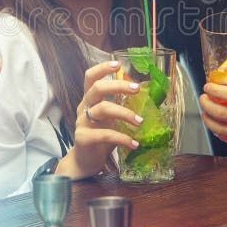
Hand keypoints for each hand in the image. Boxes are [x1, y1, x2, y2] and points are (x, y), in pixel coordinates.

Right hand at [57, 61, 142, 178]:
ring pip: (103, 109)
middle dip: (118, 86)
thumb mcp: (110, 118)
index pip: (90, 77)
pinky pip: (105, 134)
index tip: (117, 64)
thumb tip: (145, 92)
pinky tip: (134, 143)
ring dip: (125, 113)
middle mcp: (84, 108)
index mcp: (90, 100)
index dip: (102, 68)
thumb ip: (120, 105)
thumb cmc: (101, 136)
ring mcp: (82, 122)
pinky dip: (122, 138)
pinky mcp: (83, 138)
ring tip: (140, 121)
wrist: (85, 161)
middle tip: (136, 89)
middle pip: (97, 88)